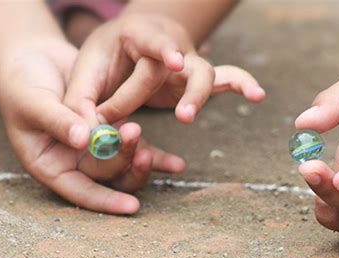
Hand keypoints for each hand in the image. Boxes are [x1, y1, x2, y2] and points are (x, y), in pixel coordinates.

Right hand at [0, 38, 183, 214]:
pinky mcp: (112, 134)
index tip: (131, 206)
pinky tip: (176, 165)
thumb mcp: (34, 103)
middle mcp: (75, 164)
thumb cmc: (22, 84)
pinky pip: (136, 149)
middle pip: (106, 176)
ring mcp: (95, 151)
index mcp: (51, 166)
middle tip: (133, 134)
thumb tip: (83, 141)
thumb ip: (58, 122)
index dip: (105, 201)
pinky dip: (156, 156)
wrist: (33, 60)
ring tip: (154, 151)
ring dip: (141, 160)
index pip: (80, 192)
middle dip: (123, 161)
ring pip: (124, 166)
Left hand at [63, 14, 265, 125]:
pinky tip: (257, 96)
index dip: (164, 50)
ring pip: (206, 75)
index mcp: (135, 37)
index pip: (151, 43)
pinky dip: (242, 84)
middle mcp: (167, 49)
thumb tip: (84, 140)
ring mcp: (187, 64)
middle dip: (180, 93)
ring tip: (193, 119)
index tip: (174, 61)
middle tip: (182, 117)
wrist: (130, 44)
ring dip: (202, 97)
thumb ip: (81, 104)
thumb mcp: (85, 76)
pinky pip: (227, 79)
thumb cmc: (105, 61)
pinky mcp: (197, 80)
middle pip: (183, 66)